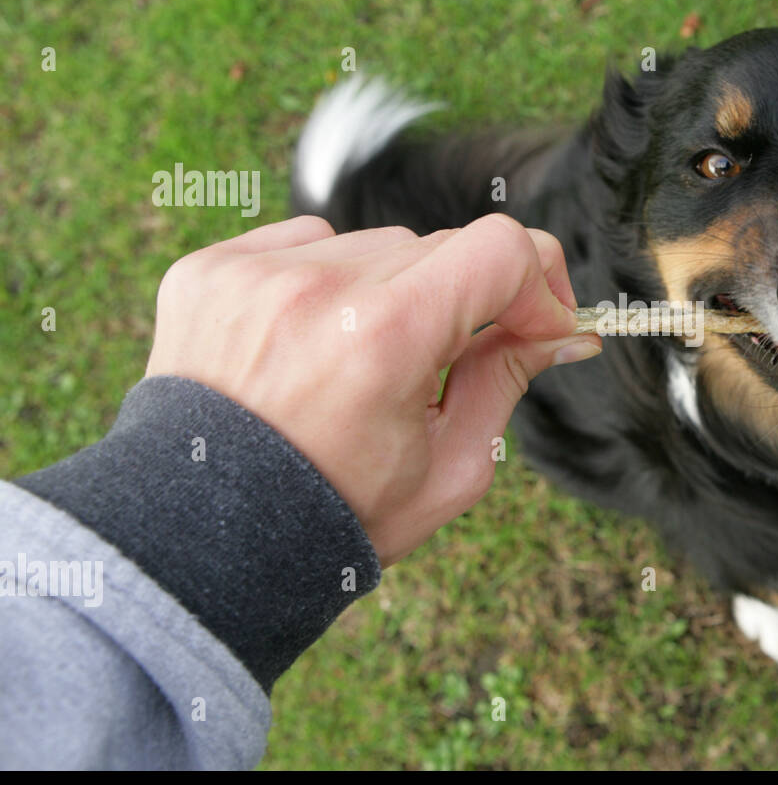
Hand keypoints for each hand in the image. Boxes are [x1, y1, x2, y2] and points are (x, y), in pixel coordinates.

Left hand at [145, 213, 600, 564]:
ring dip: (392, 291)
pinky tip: (311, 346)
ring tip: (362, 365)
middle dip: (464, 301)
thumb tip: (565, 331)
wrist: (205, 541)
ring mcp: (255, 273)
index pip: (500, 250)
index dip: (540, 281)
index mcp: (384, 336)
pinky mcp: (211, 270)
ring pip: (372, 246)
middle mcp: (316, 287)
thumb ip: (507, 380)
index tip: (542, 321)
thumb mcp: (449, 468)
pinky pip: (304, 243)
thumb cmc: (336, 516)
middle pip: (440, 248)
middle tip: (449, 363)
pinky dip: (326, 282)